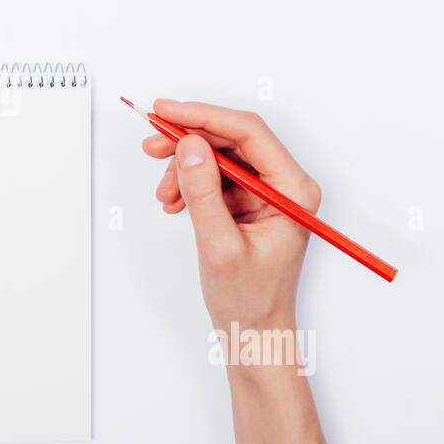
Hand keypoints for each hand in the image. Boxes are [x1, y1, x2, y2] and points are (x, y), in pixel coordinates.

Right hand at [143, 100, 349, 443]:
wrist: (253, 332)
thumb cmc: (249, 300)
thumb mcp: (219, 246)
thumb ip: (202, 193)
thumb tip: (188, 145)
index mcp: (293, 190)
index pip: (248, 133)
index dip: (204, 116)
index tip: (166, 112)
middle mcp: (283, 184)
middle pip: (231, 139)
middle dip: (188, 140)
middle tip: (150, 142)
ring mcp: (265, 192)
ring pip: (217, 155)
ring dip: (184, 167)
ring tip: (164, 193)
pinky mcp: (246, 202)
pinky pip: (213, 176)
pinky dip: (188, 183)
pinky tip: (174, 202)